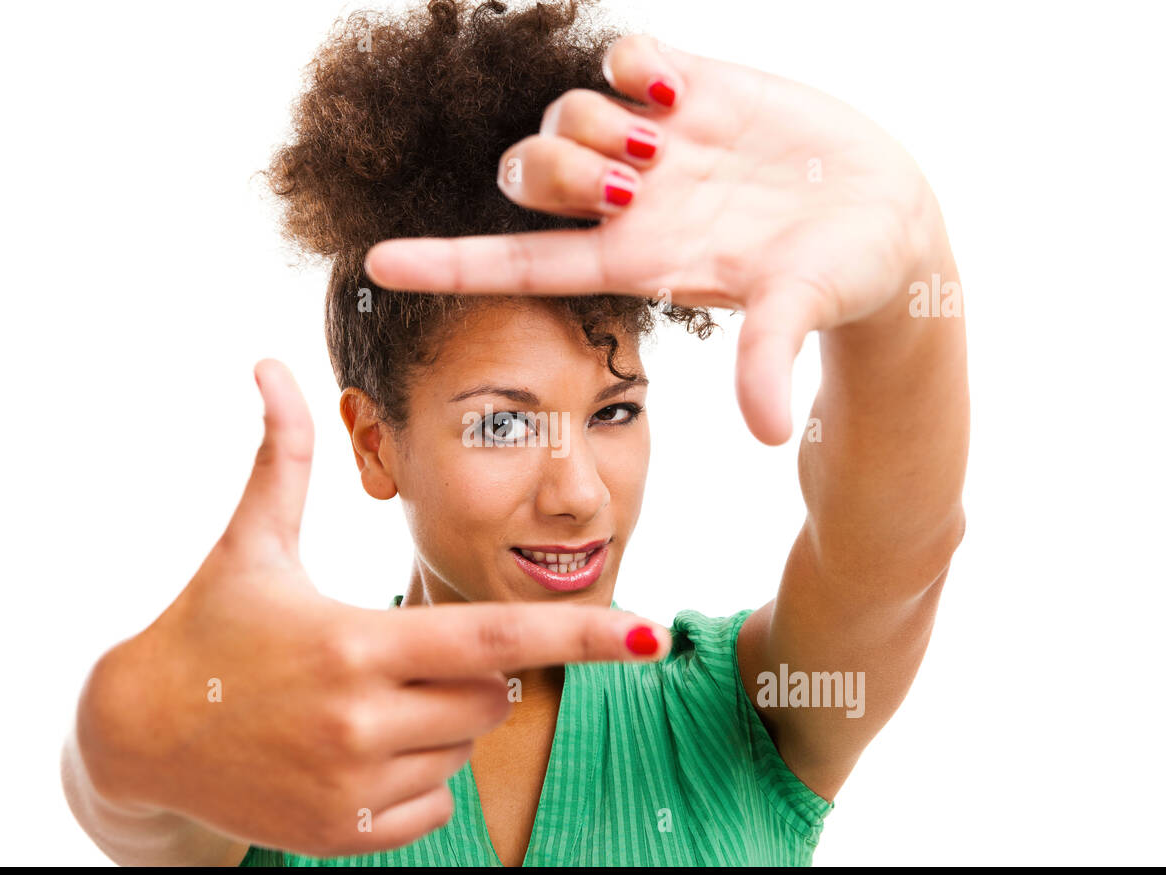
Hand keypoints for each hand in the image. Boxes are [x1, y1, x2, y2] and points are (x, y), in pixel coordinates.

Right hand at [85, 359, 669, 857]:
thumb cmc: (206, 624)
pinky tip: (358, 747)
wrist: (138, 736)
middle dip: (474, 669)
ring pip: (467, 749)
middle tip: (404, 652)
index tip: (651, 636)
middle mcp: (361, 724)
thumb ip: (279, 456)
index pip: (496, 638)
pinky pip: (438, 803)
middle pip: (494, 695)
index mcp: (355, 645)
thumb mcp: (249, 543)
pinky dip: (422, 775)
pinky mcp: (345, 833)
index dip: (580, 634)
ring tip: (366, 699)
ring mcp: (353, 787)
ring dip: (444, 721)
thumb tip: (271, 363)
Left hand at [363, 35, 944, 444]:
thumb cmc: (843, 275)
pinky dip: (631, 61)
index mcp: (634, 262)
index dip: (446, 263)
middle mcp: (629, 204)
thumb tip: (771, 431)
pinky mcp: (691, 89)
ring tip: (667, 137)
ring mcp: (654, 144)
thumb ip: (772, 359)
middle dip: (553, 171)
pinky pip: (621, 57)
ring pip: (563, 114)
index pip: (518, 263)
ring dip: (593, 119)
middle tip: (632, 179)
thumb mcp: (802, 310)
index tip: (372, 264)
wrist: (888, 215)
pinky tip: (678, 86)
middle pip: (527, 175)